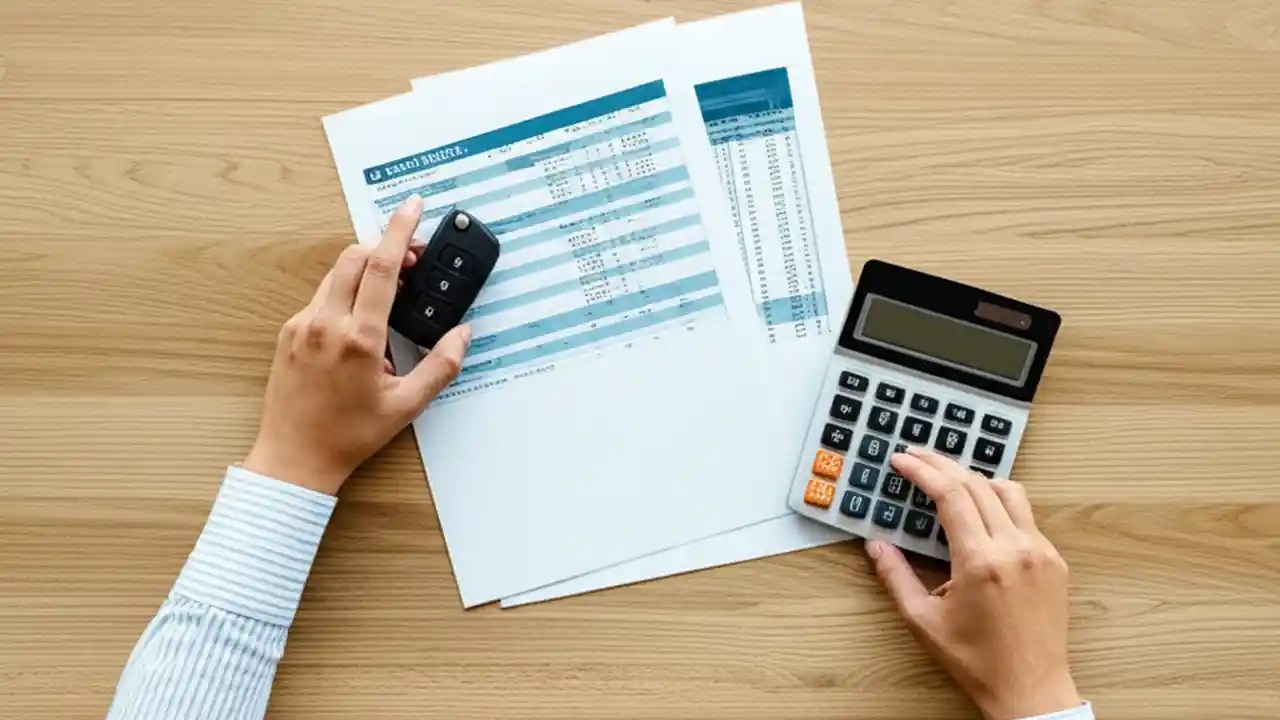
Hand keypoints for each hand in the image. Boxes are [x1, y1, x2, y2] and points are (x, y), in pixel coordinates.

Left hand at [244, 196, 470, 494]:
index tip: (413, 207)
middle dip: (384, 245)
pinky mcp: (288, 333)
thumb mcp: (408, 405)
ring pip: (335, 275)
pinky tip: (361, 317)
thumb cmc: (349, 436)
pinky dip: (345, 293)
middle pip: (355, 258)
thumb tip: (463, 334)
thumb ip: (442, 365)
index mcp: (359, 338)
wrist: (294, 459)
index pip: (382, 267)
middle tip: (412, 253)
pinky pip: (321, 297)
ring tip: (391, 287)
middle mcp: (326, 324)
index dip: (400, 231)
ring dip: (364, 269)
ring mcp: (302, 326)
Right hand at [865, 448, 1079, 719]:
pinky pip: (1026, 517)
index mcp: (980, 562)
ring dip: (976, 478)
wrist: (1030, 689)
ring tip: (950, 478)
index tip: (903, 460)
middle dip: (943, 465)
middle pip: (977, 484)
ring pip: (1008, 492)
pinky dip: (1000, 504)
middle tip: (918, 456)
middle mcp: (1014, 549)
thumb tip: (875, 546)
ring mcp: (1040, 553)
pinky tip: (982, 512)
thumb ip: (896, 577)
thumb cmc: (976, 661)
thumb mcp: (923, 621)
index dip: (923, 471)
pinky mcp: (1054, 562)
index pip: (950, 495)